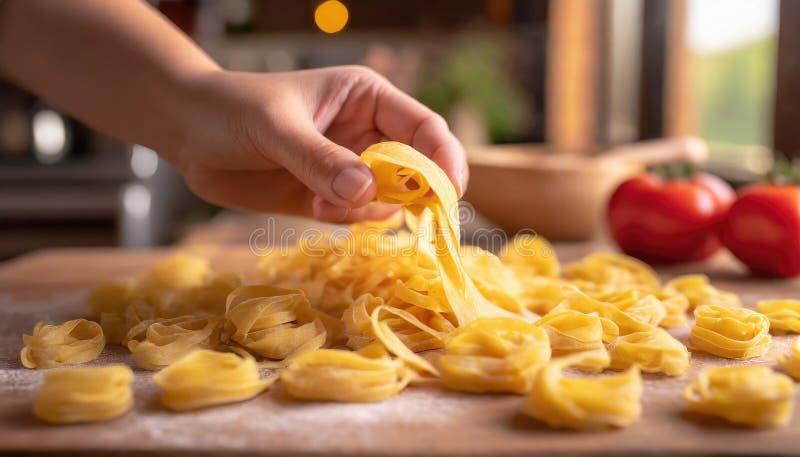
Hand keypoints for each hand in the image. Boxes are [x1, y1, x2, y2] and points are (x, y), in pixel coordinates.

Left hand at [170, 66, 467, 222]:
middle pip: (415, 168)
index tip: (450, 191)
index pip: (422, 127)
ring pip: (387, 199)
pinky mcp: (325, 199)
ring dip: (374, 212)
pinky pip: (356, 218)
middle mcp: (365, 135)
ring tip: (330, 204)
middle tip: (408, 217)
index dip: (443, 157)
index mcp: (366, 99)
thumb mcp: (277, 128)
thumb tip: (368, 194)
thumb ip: (320, 160)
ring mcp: (346, 170)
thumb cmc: (232, 110)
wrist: (187, 132)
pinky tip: (316, 209)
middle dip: (416, 193)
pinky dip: (347, 222)